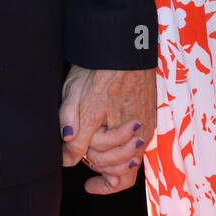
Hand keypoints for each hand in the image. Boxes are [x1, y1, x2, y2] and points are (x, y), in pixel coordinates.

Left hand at [60, 66, 155, 194]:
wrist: (126, 48)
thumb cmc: (99, 67)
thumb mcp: (76, 89)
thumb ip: (69, 119)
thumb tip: (65, 155)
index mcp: (104, 118)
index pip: (88, 153)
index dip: (73, 155)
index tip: (67, 156)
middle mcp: (127, 128)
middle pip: (109, 163)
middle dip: (95, 163)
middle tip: (83, 156)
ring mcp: (142, 129)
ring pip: (128, 166)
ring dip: (111, 167)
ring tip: (97, 163)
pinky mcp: (150, 125)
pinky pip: (139, 156)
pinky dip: (126, 163)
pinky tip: (115, 162)